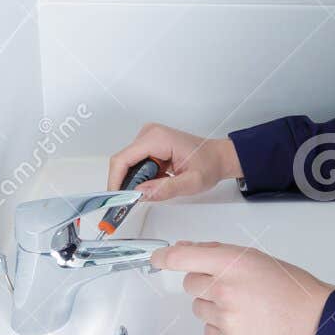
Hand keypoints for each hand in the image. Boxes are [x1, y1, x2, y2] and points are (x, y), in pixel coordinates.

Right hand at [107, 123, 241, 200]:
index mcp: (157, 138)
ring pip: (128, 165)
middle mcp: (149, 134)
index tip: (117, 199)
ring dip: (137, 181)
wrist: (218, 157)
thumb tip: (141, 193)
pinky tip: (158, 181)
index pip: (123, 160)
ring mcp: (148, 138)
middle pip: (123, 163)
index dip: (115, 181)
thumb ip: (166, 188)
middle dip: (127, 184)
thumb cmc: (209, 164)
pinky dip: (142, 178)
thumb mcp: (192, 182)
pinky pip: (136, 165)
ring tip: (158, 187)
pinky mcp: (149, 146)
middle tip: (138, 200)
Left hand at [150, 241, 334, 334]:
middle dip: (205, 283)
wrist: (314, 318)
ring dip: (215, 306)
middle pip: (190, 285)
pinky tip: (247, 322)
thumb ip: (218, 252)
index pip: (182, 258)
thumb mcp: (255, 258)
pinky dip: (223, 327)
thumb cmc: (288, 285)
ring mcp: (226, 318)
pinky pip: (209, 331)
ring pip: (199, 309)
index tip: (156, 260)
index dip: (164, 258)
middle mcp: (225, 289)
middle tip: (233, 287)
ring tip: (245, 307)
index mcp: (232, 262)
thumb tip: (186, 249)